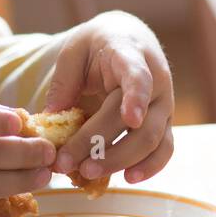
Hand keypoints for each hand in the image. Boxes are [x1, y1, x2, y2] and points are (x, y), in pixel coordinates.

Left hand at [43, 11, 174, 185]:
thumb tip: (50, 117)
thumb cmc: (98, 45)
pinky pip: (164, 150)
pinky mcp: (164, 123)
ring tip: (88, 173)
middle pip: (138, 121)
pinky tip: (127, 178)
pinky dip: (149, 167)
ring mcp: (164, 105)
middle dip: (103, 145)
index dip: (136, 97)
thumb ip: (64, 80)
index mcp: (132, 56)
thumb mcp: (74, 50)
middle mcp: (157, 81)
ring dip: (120, 160)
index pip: (139, 77)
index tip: (130, 118)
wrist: (128, 39)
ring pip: (151, 140)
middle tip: (70, 163)